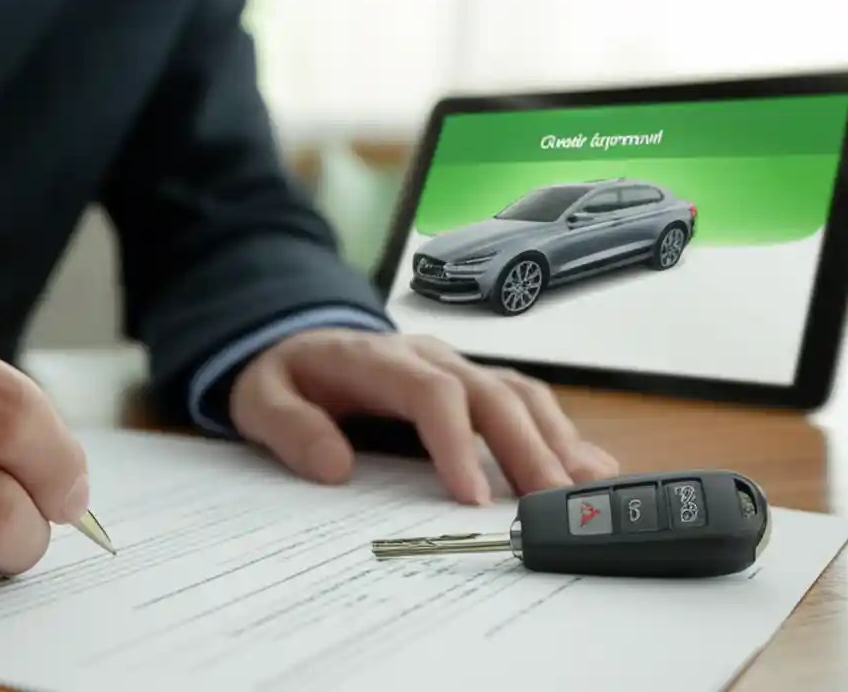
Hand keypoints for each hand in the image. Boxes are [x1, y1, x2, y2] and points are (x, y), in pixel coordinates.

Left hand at [229, 329, 618, 503]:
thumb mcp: (260, 398)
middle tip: (550, 505)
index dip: (457, 443)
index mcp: (378, 360)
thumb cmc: (285, 375)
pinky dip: (560, 433)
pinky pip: (526, 400)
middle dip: (527, 450)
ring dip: (556, 440)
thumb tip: (334, 468)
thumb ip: (290, 427)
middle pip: (493, 395)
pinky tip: (587, 467)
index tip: (471, 496)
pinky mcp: (472, 383)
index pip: (431, 393)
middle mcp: (429, 357)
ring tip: (583, 491)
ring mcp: (457, 367)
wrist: (296, 342)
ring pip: (521, 394)